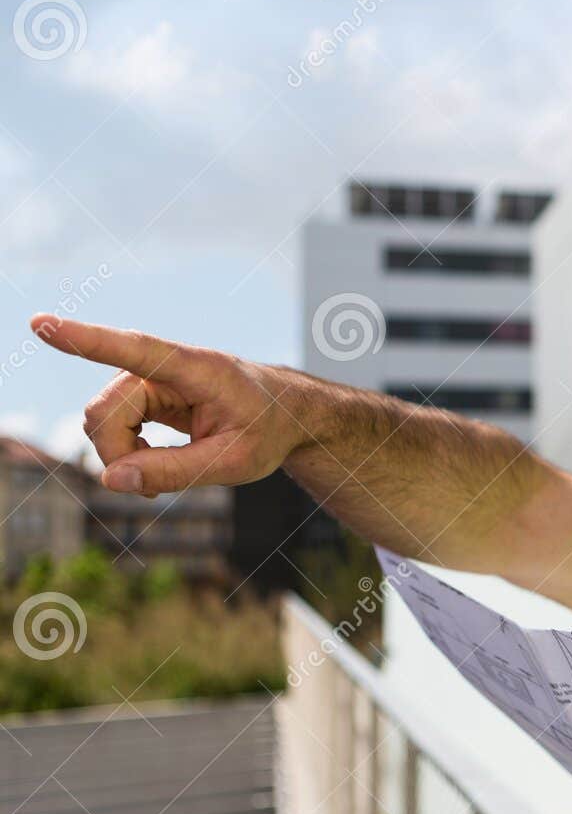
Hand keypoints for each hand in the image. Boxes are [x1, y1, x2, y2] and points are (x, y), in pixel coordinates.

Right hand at [32, 315, 303, 497]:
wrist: (287, 415)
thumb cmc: (268, 431)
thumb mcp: (234, 463)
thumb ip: (175, 472)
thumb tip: (110, 479)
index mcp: (198, 369)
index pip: (135, 350)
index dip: (87, 341)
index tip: (42, 324)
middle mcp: (166, 366)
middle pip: (104, 411)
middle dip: (117, 453)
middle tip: (149, 488)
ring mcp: (151, 379)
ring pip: (101, 419)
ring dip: (121, 454)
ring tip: (159, 478)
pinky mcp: (145, 393)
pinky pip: (111, 424)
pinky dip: (122, 452)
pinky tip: (148, 468)